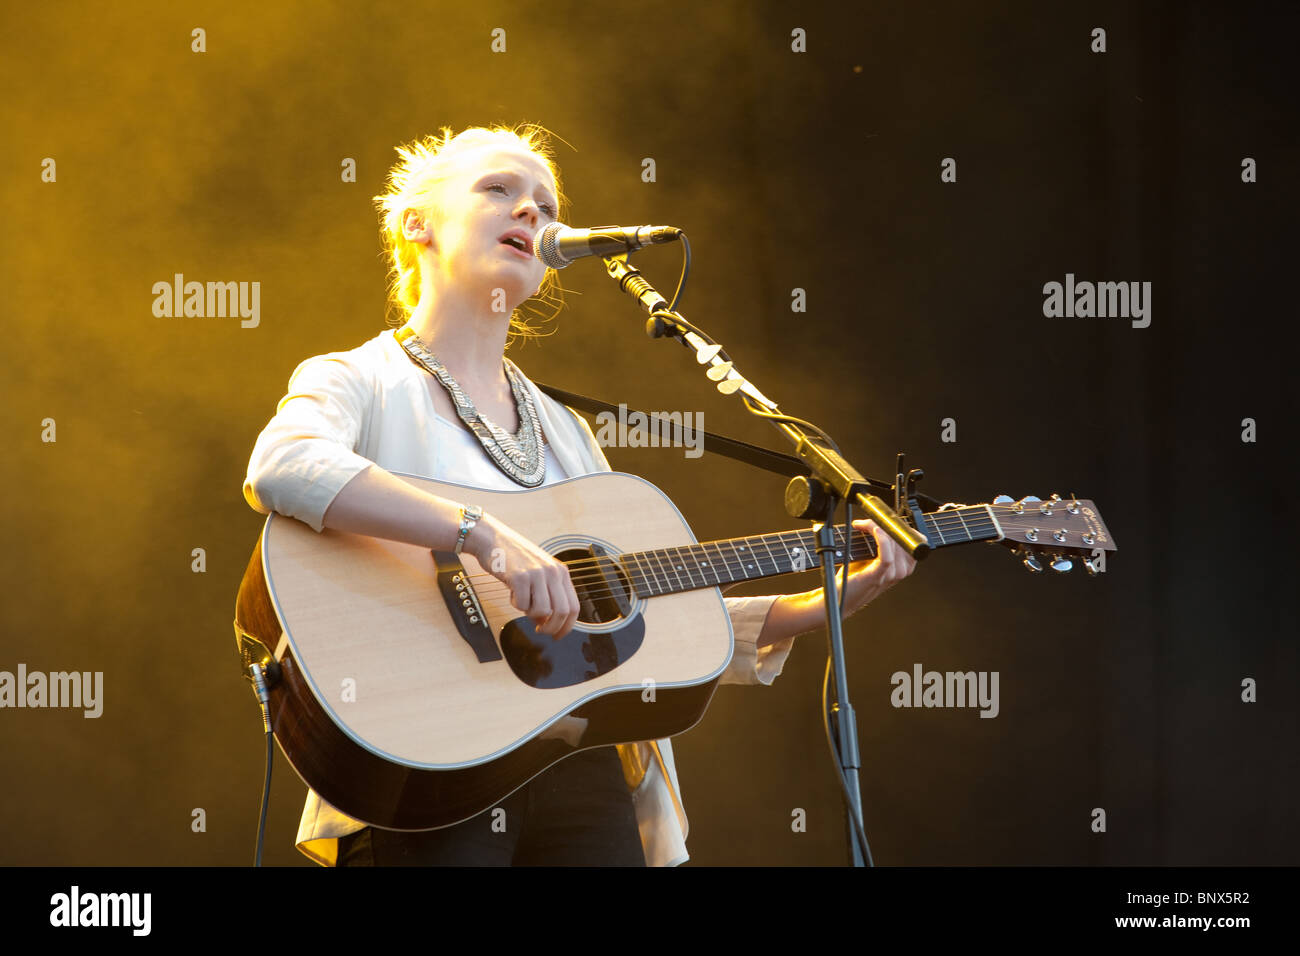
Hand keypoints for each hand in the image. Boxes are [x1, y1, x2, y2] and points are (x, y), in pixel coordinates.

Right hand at [466, 515, 579, 638]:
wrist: (493, 539)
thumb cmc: (514, 559)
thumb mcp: (538, 574)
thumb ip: (546, 596)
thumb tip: (545, 622)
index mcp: (561, 572)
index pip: (574, 606)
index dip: (567, 626)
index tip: (557, 635)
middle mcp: (553, 571)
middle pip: (562, 611)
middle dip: (551, 627)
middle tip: (540, 630)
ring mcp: (537, 573)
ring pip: (542, 611)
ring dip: (529, 613)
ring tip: (521, 600)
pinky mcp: (520, 577)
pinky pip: (522, 604)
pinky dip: (515, 604)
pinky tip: (512, 591)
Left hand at [836, 518, 917, 614]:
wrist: (839, 595)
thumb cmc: (854, 577)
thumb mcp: (871, 556)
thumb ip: (880, 542)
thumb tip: (879, 520)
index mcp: (903, 566)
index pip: (916, 540)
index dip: (903, 526)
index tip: (887, 518)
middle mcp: (900, 572)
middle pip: (902, 539)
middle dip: (886, 524)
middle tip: (867, 521)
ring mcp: (890, 575)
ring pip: (893, 543)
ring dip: (876, 529)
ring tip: (862, 525)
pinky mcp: (878, 576)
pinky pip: (887, 555)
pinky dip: (881, 539)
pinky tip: (873, 530)